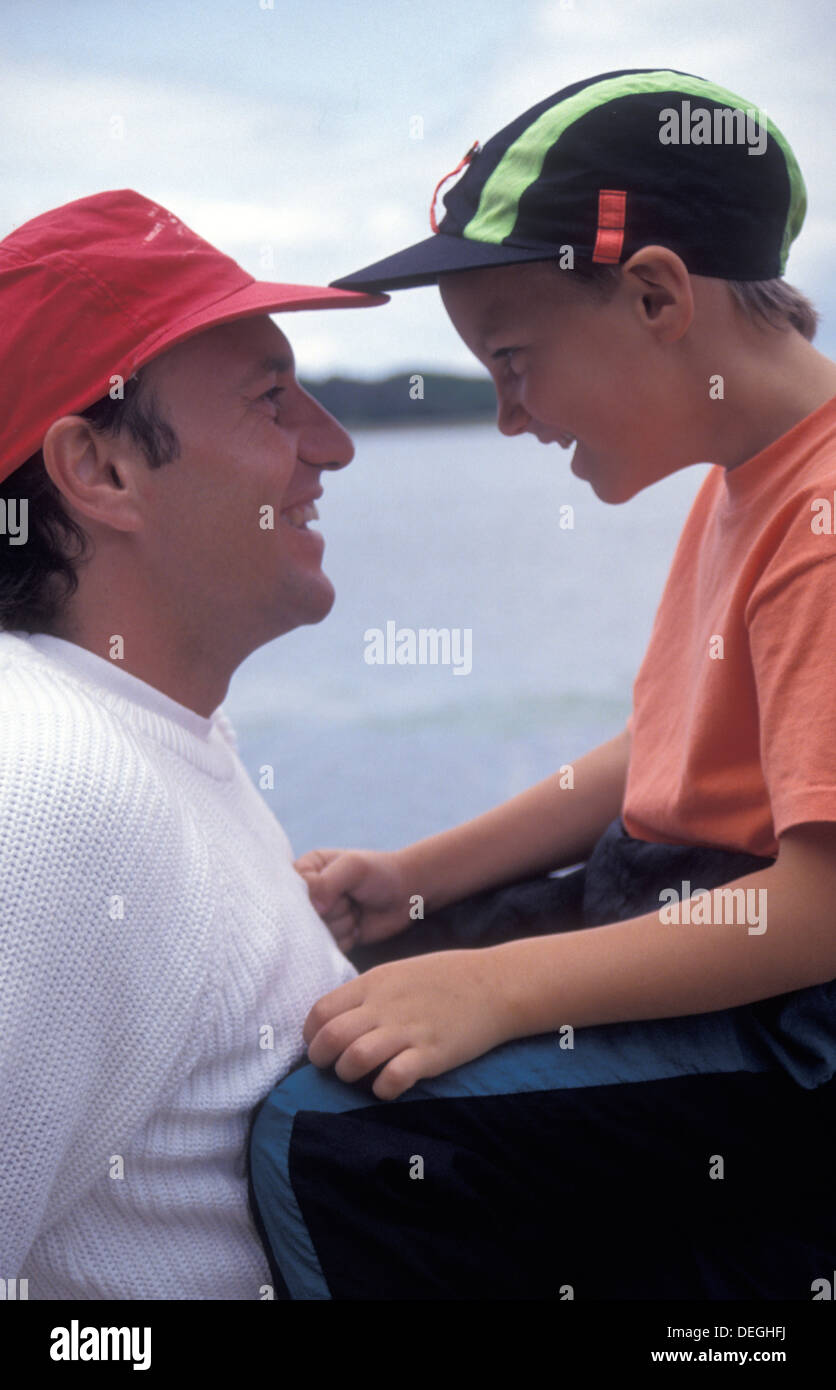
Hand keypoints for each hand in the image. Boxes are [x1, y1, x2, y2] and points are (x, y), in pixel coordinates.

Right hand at [294, 847, 414, 949]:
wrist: (407, 895)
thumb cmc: (380, 872)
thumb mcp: (354, 867)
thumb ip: (328, 882)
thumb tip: (312, 907)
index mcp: (305, 869)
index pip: (291, 891)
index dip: (314, 896)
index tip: (337, 891)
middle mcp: (307, 895)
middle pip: (302, 917)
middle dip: (332, 912)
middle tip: (350, 899)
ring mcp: (318, 918)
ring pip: (315, 935)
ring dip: (342, 925)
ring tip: (356, 910)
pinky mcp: (330, 938)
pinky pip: (327, 949)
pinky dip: (346, 940)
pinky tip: (358, 926)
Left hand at [303, 948, 513, 1099]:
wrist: (496, 984)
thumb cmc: (446, 978)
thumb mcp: (399, 972)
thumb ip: (368, 993)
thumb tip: (338, 1016)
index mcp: (374, 983)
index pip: (321, 1011)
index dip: (312, 1034)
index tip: (320, 1046)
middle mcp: (385, 1007)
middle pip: (330, 1037)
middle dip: (321, 1060)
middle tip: (332, 1067)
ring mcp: (408, 1031)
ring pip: (355, 1058)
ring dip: (348, 1074)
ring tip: (358, 1076)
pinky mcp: (431, 1054)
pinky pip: (394, 1078)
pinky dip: (383, 1088)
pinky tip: (389, 1086)